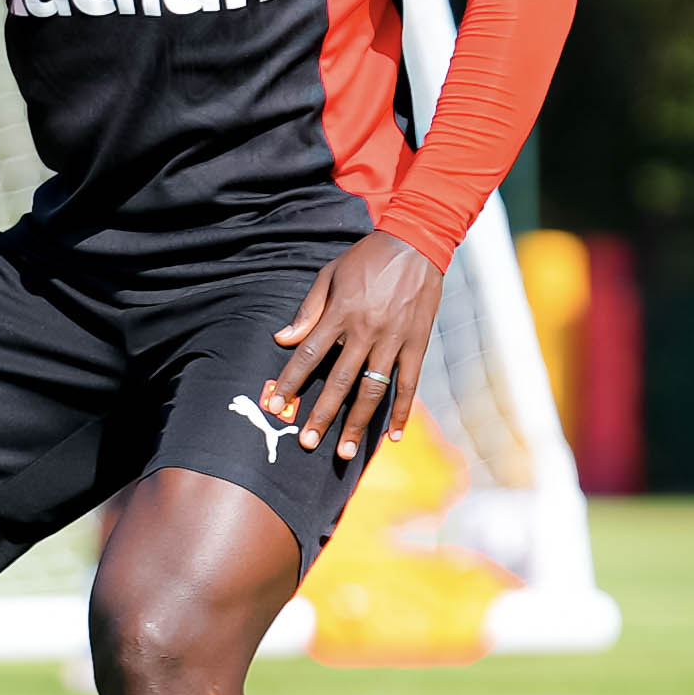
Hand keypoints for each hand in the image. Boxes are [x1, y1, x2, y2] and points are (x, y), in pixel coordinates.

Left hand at [262, 230, 442, 460]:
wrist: (416, 242)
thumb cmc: (366, 258)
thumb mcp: (329, 275)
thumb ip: (308, 310)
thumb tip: (282, 339)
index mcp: (340, 313)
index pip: (308, 355)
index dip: (291, 382)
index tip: (276, 405)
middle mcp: (366, 331)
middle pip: (339, 381)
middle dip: (321, 415)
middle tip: (306, 443)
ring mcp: (394, 340)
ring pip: (373, 390)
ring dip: (358, 423)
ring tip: (346, 452)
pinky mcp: (418, 344)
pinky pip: (409, 384)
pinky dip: (402, 411)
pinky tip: (393, 435)